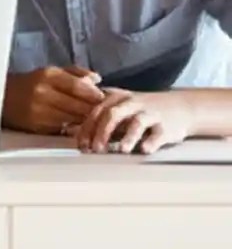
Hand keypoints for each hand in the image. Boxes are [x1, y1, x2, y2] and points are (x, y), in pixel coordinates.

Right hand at [2, 65, 105, 134]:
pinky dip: (72, 127)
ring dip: (85, 119)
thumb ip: (75, 73)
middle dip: (93, 109)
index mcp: (47, 75)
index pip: (79, 86)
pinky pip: (63, 128)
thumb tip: (97, 79)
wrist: (2, 98)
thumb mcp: (50, 71)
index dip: (94, 94)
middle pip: (79, 105)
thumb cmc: (29, 84)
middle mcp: (43, 92)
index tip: (103, 98)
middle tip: (103, 111)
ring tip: (91, 118)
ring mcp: (40, 111)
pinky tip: (75, 124)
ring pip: (73, 119)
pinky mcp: (37, 126)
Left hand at [76, 89, 193, 153]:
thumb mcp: (119, 109)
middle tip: (95, 149)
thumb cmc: (141, 111)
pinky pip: (159, 134)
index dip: (86, 127)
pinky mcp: (167, 126)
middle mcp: (132, 104)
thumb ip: (96, 118)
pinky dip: (152, 142)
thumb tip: (68, 130)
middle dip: (102, 132)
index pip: (96, 111)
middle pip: (113, 114)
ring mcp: (150, 114)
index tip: (79, 144)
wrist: (181, 107)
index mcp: (116, 98)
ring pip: (137, 122)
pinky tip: (145, 150)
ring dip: (128, 136)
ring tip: (122, 150)